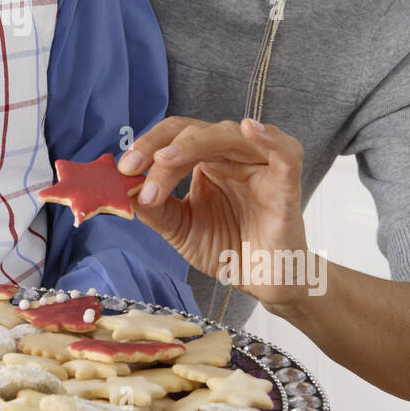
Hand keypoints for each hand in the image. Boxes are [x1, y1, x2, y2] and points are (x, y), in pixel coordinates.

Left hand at [118, 116, 309, 304]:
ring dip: (194, 144)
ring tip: (166, 159)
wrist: (262, 282)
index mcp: (205, 162)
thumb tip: (124, 190)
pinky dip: (270, 136)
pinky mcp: (286, 184)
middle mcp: (231, 157)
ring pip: (230, 136)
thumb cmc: (227, 248)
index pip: (174, 138)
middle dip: (161, 146)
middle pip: (196, 132)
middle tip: (134, 167)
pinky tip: (250, 128)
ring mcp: (259, 167)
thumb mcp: (180, 230)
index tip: (123, 169)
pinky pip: (286, 152)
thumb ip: (156, 210)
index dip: (147, 146)